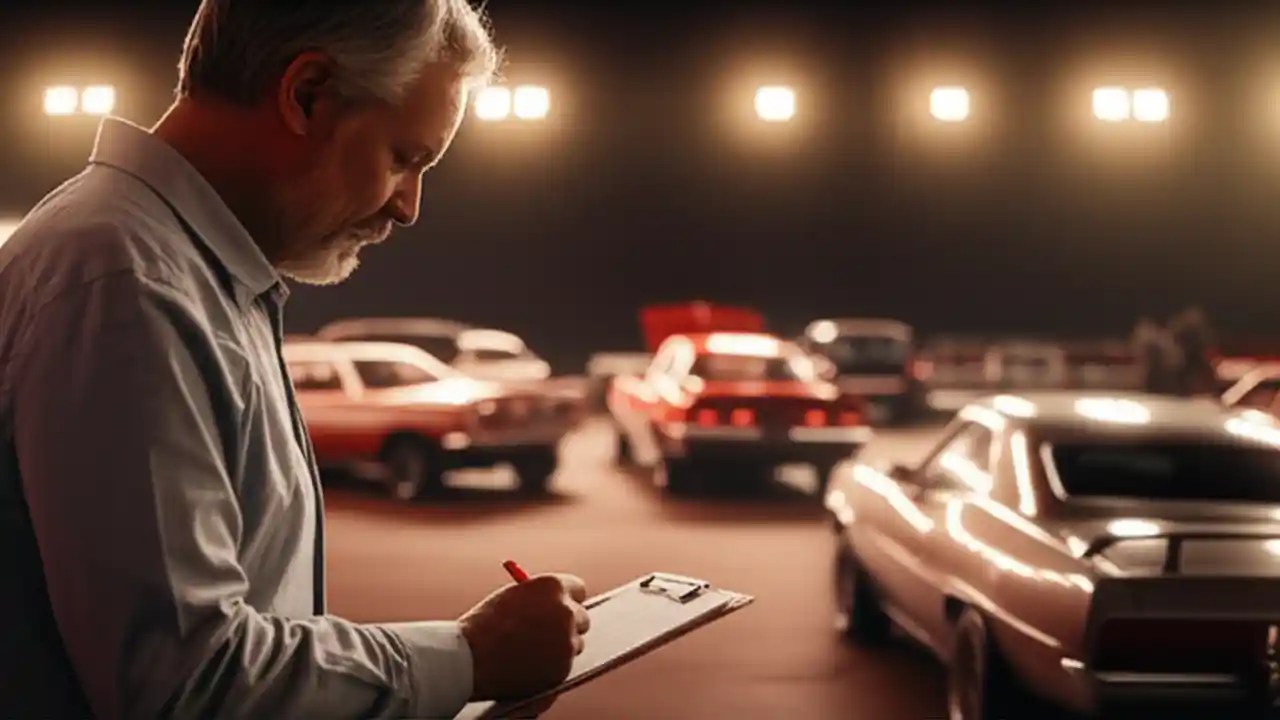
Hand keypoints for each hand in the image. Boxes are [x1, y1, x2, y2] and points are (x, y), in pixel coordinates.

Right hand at [460, 573, 589, 701]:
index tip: (563, 606)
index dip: (569, 599)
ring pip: (575, 643)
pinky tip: (528, 665)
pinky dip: (552, 666)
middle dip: (568, 624)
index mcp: (553, 587)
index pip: (578, 589)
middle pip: (582, 617)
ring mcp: (566, 641)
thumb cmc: (483, 625)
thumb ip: (538, 598)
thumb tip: (555, 605)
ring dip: (560, 647)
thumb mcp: (512, 596)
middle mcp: (566, 611)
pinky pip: (565, 665)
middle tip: (551, 632)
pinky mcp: (563, 668)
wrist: (469, 657)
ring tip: (530, 651)